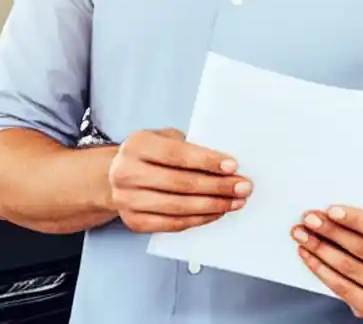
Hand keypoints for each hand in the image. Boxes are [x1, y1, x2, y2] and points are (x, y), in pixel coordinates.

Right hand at [107, 128, 250, 232]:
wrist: (118, 175)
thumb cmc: (152, 154)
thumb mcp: (166, 139)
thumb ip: (190, 148)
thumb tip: (227, 166)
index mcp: (138, 145)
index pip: (177, 154)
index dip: (207, 161)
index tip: (233, 166)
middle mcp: (127, 172)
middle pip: (180, 183)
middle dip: (217, 186)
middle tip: (243, 187)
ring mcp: (127, 200)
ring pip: (178, 207)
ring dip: (213, 206)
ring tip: (235, 202)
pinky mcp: (134, 221)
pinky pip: (172, 224)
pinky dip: (198, 219)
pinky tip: (216, 212)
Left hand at [292, 205, 362, 319]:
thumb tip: (331, 214)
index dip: (356, 220)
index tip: (330, 210)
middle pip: (362, 249)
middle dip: (331, 231)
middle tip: (308, 219)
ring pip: (348, 267)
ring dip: (320, 249)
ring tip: (302, 234)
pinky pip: (341, 287)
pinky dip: (321, 269)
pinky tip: (309, 256)